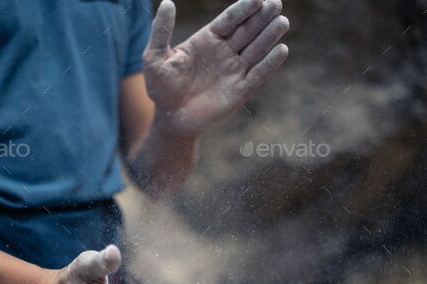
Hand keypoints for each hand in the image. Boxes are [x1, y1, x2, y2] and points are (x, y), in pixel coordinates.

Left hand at [143, 0, 289, 134]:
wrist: (170, 118)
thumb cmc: (161, 87)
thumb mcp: (154, 57)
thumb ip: (161, 31)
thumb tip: (166, 3)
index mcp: (208, 40)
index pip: (229, 20)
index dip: (243, 8)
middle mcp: (225, 52)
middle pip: (247, 30)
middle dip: (262, 17)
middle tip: (276, 2)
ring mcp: (234, 70)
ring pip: (256, 49)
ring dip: (269, 35)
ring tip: (281, 21)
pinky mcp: (240, 90)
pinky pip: (258, 75)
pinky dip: (270, 64)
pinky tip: (281, 50)